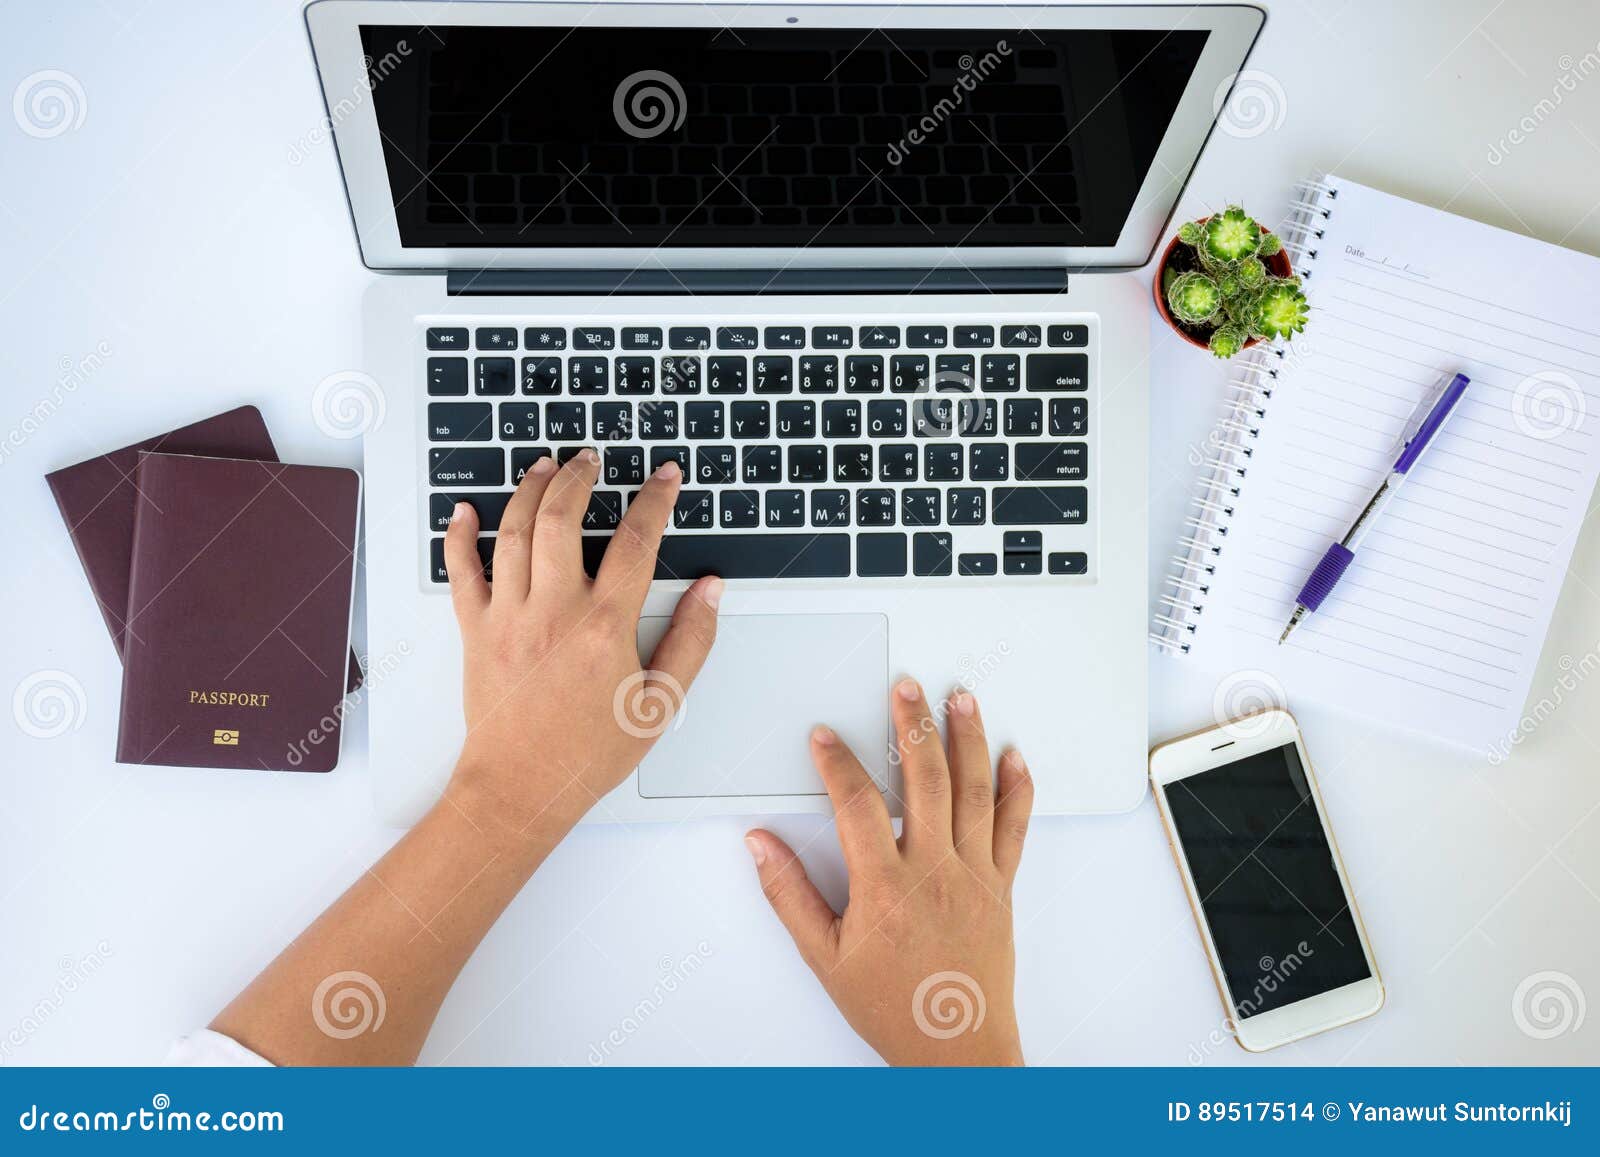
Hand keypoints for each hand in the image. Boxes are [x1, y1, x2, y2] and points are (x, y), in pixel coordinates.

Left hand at [442, 451, 720, 837]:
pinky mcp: (475, 631)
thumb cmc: (588, 754)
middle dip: (580, 477)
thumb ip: (690, 641)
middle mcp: (553, 610)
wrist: (519, 790)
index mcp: (604, 626)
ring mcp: (509, 616)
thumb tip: (710, 591)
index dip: (655, 500)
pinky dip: (459, 535)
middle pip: (563, 518)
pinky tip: (465, 510)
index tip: (664, 477)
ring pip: (513, 532)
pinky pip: (461, 571)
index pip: (637, 542)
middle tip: (592, 458)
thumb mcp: (660, 705)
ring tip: (546, 466)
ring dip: (530, 490)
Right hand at [745, 679, 1032, 1065]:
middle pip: (925, 778)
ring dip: (967, 738)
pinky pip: (1015, 828)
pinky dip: (1017, 788)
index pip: (857, 804)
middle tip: (905, 686)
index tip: (823, 735)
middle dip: (912, 724)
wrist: (956, 1049)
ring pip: (975, 791)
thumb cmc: (892, 1008)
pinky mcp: (1001, 886)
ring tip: (960, 697)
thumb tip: (760, 845)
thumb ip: (789, 895)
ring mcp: (974, 875)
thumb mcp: (824, 956)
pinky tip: (1011, 756)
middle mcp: (933, 871)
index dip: (837, 762)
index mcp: (884, 887)